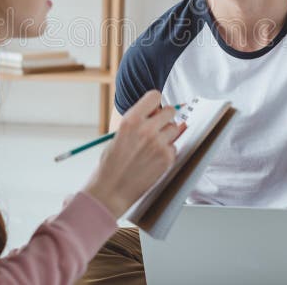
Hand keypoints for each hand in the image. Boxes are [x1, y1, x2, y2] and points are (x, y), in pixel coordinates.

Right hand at [84, 90, 182, 218]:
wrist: (112, 190)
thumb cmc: (111, 163)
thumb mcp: (119, 134)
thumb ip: (138, 121)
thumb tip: (157, 113)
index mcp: (131, 120)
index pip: (154, 96)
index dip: (155, 102)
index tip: (154, 108)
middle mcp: (147, 130)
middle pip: (170, 111)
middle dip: (164, 117)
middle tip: (157, 126)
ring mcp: (159, 144)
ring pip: (175, 128)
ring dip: (167, 134)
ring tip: (153, 144)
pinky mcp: (167, 159)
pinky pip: (174, 147)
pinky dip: (167, 151)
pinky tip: (154, 158)